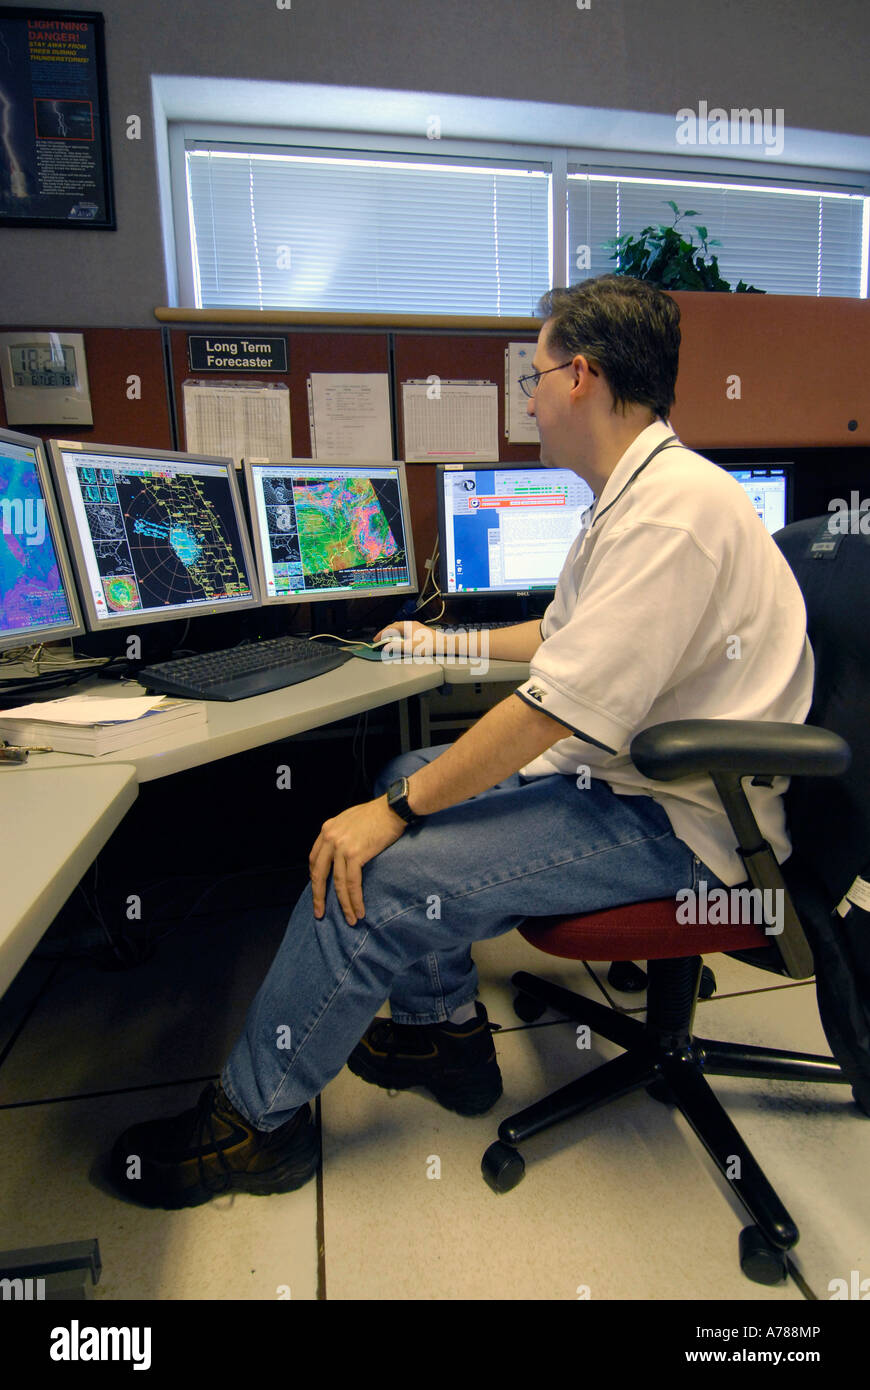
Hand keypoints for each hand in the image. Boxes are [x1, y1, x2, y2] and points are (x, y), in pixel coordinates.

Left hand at [309, 795, 406, 925]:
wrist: (393, 808)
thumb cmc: (377, 813)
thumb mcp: (349, 820)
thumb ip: (340, 835)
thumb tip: (340, 854)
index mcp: (327, 830)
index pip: (314, 859)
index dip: (316, 878)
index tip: (319, 891)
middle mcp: (330, 838)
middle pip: (318, 873)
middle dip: (319, 896)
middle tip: (319, 913)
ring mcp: (341, 847)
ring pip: (338, 883)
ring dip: (343, 904)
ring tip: (349, 919)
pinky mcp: (355, 854)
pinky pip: (352, 883)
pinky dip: (354, 899)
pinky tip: (359, 911)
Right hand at [373, 619, 435, 652]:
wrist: (442, 644)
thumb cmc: (428, 644)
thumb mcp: (409, 647)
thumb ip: (396, 647)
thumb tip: (386, 647)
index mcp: (406, 625)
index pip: (390, 628)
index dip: (381, 634)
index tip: (375, 639)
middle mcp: (410, 624)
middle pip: (394, 627)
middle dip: (386, 634)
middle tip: (380, 640)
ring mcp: (415, 627)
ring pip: (400, 629)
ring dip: (393, 635)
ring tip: (388, 641)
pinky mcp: (419, 631)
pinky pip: (405, 631)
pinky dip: (399, 636)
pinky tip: (400, 641)